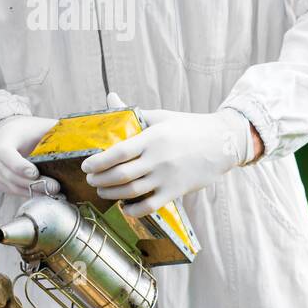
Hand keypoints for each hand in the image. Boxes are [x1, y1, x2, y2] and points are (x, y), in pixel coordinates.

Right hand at [0, 115, 60, 197]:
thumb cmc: (26, 129)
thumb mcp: (40, 125)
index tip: (35, 173)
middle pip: (11, 175)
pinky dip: (29, 194)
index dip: (19, 165)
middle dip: (34, 184)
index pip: (5, 154)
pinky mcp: (0, 182)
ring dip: (34, 192)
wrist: (7, 134)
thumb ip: (57, 131)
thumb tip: (82, 137)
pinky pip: (14, 192)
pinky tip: (46, 195)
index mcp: (3, 140)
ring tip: (55, 194)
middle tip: (55, 187)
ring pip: (13, 187)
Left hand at [82, 94, 252, 217]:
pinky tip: (124, 207)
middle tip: (91, 179)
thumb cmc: (188, 127)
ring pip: (132, 192)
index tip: (86, 165)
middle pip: (121, 175)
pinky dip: (133, 210)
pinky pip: (149, 206)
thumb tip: (110, 98)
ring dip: (111, 193)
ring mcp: (167, 177)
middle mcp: (158, 159)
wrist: (222, 142)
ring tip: (102, 190)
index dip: (98, 161)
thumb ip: (134, 112)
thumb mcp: (161, 116)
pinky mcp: (175, 191)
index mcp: (152, 138)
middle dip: (100, 179)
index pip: (119, 152)